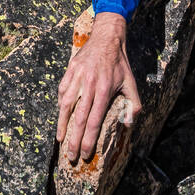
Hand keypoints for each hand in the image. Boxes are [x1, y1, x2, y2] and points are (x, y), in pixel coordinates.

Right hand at [56, 13, 141, 163]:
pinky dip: (60, 104)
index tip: (86, 154)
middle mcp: (89, 85)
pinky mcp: (70, 69)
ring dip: (62, 125)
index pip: (94, 121)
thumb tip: (128, 123)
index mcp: (104, 90)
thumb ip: (133, 104)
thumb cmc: (120, 63)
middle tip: (70, 156)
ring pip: (66, 105)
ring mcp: (78, 76)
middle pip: (79, 118)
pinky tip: (60, 116)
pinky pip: (62, 90)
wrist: (107, 37)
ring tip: (60, 140)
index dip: (89, 139)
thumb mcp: (131, 82)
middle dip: (74, 140)